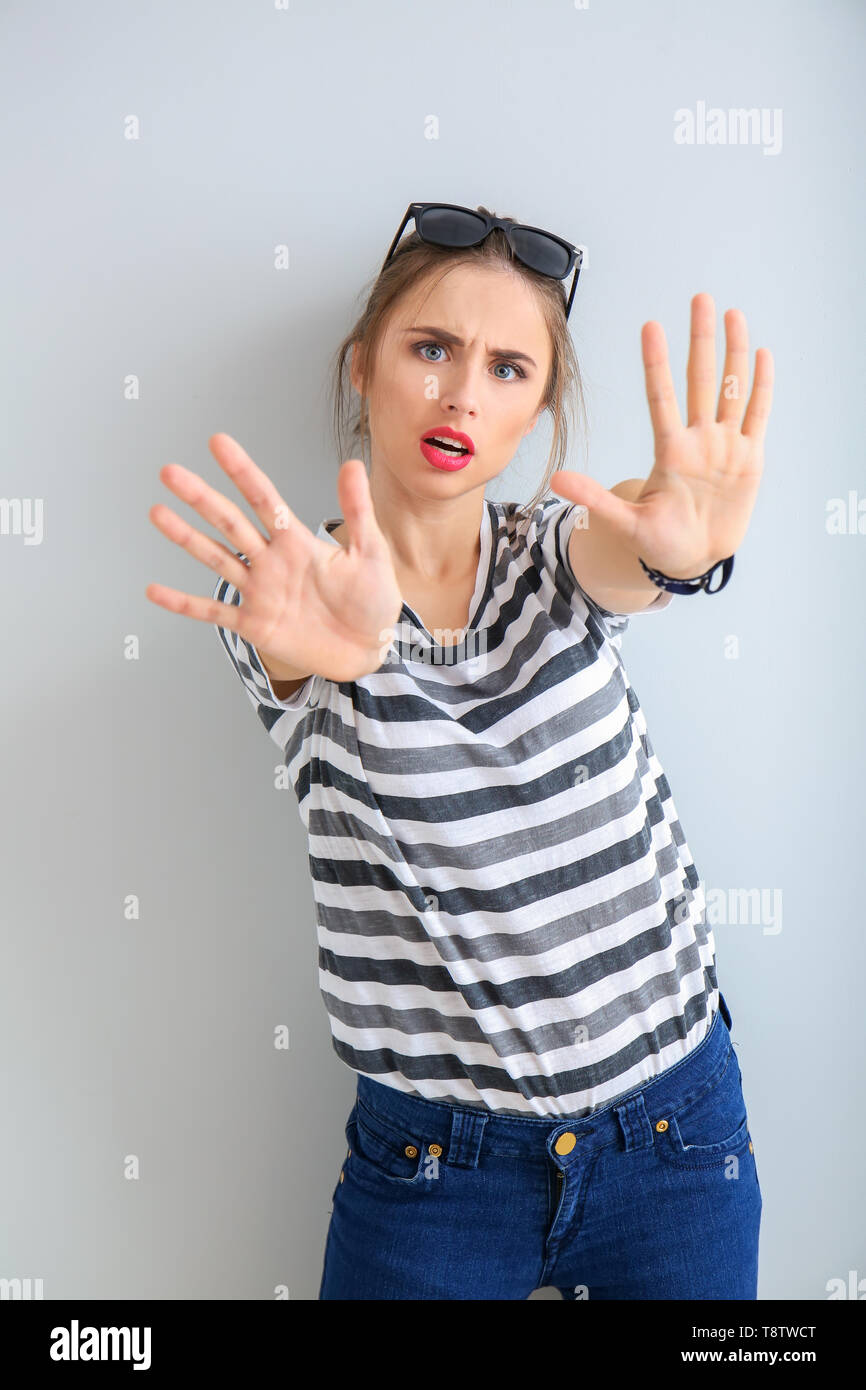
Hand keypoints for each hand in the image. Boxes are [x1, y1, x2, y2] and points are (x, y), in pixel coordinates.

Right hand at [146, 434, 403, 681]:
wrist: (369, 650)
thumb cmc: (373, 600)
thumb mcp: (371, 553)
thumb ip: (358, 512)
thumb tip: (352, 464)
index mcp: (296, 540)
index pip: (263, 497)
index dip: (241, 471)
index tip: (218, 442)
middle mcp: (271, 561)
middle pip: (229, 522)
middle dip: (200, 497)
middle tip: (170, 471)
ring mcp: (259, 592)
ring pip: (216, 558)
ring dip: (186, 537)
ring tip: (157, 513)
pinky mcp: (254, 624)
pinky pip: (213, 612)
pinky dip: (184, 603)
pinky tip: (155, 590)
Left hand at [549, 293, 773, 578]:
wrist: (692, 558)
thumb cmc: (658, 540)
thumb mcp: (625, 522)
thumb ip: (595, 500)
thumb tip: (556, 483)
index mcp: (669, 452)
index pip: (661, 397)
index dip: (657, 363)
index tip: (650, 327)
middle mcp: (698, 440)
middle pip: (701, 379)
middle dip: (701, 339)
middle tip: (700, 298)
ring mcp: (724, 446)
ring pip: (731, 389)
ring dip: (734, 352)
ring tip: (732, 314)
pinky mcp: (749, 459)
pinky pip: (756, 416)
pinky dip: (760, 387)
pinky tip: (760, 355)